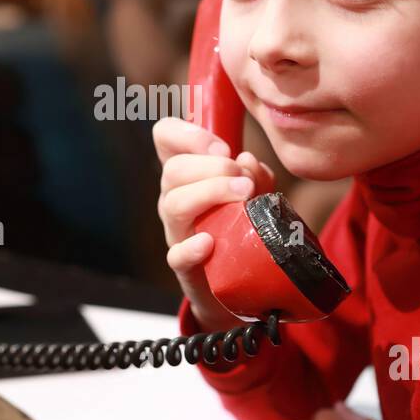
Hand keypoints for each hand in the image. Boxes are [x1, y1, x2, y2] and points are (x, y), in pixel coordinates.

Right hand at [152, 116, 275, 331]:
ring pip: (174, 204)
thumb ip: (255, 175)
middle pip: (173, 170)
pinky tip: (210, 242)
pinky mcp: (184, 266)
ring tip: (243, 196)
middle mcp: (174, 198)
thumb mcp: (255, 194)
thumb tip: (248, 162)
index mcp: (187, 175)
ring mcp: (176, 232)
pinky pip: (177, 255)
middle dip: (213, 167)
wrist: (237, 285)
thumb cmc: (241, 228)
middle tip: (244, 180)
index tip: (221, 146)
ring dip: (211, 193)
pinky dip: (192, 247)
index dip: (187, 134)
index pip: (164, 137)